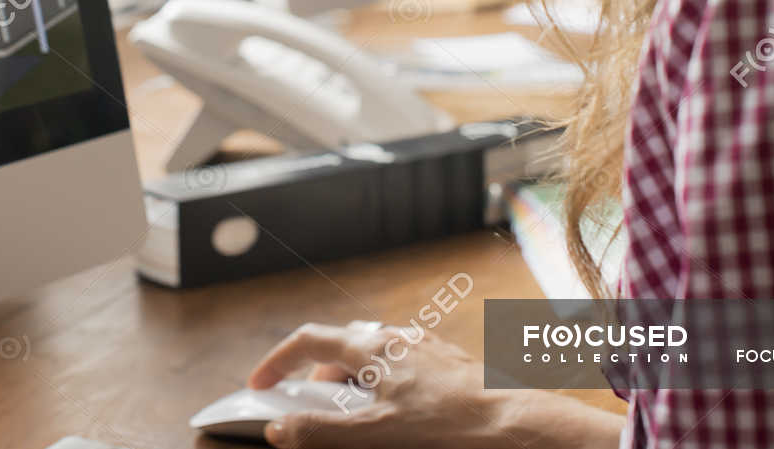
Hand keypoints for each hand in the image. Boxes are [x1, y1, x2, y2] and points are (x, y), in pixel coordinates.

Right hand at [246, 319, 502, 446]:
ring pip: (371, 354)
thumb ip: (321, 432)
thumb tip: (279, 429)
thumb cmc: (446, 427)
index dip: (277, 361)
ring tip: (354, 415)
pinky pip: (400, 363)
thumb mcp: (374, 435)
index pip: (307, 340)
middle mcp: (394, 337)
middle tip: (310, 411)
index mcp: (370, 348)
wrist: (512, 421)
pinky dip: (381, 382)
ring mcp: (423, 345)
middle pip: (339, 346)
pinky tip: (397, 410)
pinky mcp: (446, 360)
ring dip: (350, 381)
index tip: (260, 384)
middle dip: (316, 377)